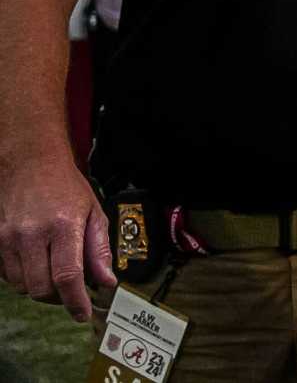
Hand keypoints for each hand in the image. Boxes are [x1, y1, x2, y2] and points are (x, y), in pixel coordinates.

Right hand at [0, 153, 115, 322]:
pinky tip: (37, 264)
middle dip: (59, 298)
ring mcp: (9, 238)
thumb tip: (106, 281)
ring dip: (41, 288)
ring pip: (23, 286)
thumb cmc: (65, 187)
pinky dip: (23, 278)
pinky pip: (7, 276)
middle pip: (42, 288)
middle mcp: (32, 234)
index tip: (83, 313)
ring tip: (55, 273)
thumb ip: (100, 249)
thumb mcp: (93, 212)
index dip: (75, 301)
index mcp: (63, 226)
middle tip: (73, 291)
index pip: (68, 276)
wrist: (29, 164)